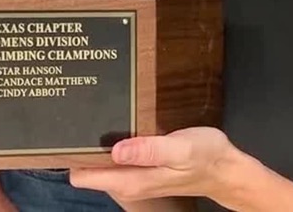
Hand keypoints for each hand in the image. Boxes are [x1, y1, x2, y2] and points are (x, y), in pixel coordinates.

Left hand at [69, 127, 243, 204]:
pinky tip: (116, 121)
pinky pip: (114, 155)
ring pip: (99, 160)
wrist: (225, 169)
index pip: (81, 175)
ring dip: (96, 140)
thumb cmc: (206, 156)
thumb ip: (148, 150)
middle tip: (81, 111)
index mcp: (131, 180)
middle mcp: (126, 182)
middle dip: (81, 143)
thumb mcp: (180, 148)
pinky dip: (111, 141)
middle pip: (86, 167)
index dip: (71, 153)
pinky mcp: (139, 166)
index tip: (68, 129)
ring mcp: (132, 176)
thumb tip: (115, 150)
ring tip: (96, 111)